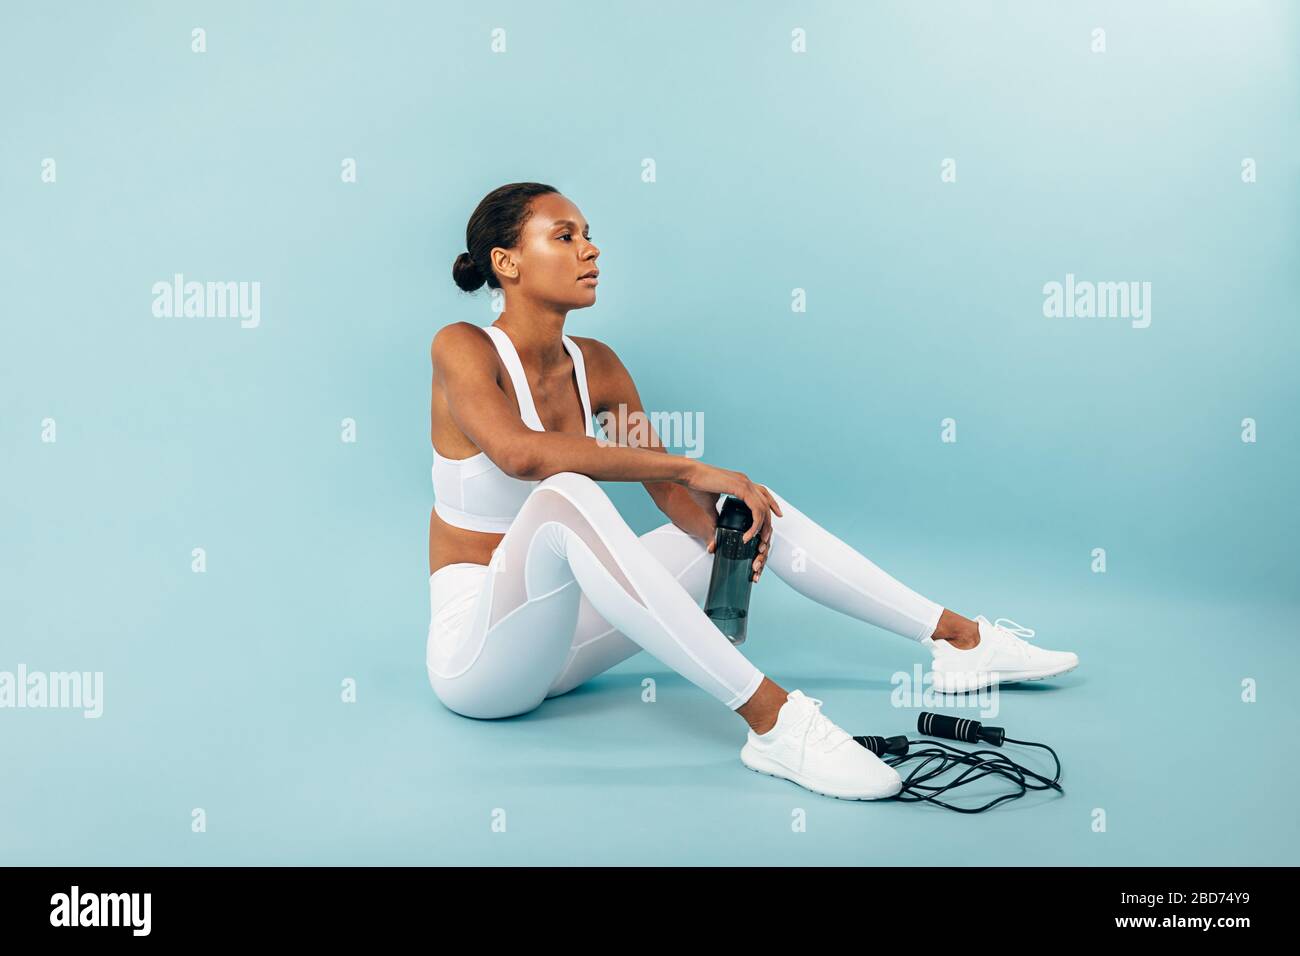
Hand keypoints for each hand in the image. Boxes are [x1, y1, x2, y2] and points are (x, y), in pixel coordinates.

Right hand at [683, 461, 782, 582]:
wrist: (688, 475)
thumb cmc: (696, 486)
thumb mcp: (709, 505)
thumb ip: (715, 516)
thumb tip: (716, 529)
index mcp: (741, 482)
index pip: (763, 493)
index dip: (772, 504)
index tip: (778, 515)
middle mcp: (745, 481)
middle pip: (766, 502)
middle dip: (768, 522)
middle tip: (765, 537)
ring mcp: (745, 483)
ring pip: (763, 507)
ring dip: (763, 526)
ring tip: (758, 540)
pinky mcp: (741, 488)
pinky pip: (755, 508)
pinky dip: (755, 523)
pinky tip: (749, 534)